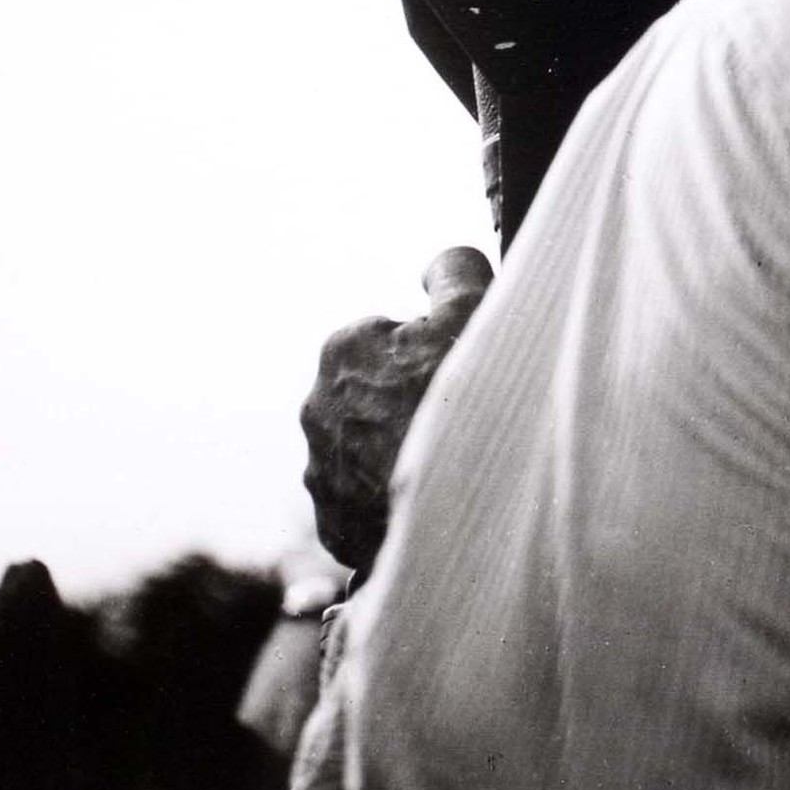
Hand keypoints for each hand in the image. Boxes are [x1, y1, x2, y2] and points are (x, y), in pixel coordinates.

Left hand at [300, 247, 493, 572]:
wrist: (456, 517)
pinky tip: (430, 501)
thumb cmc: (465, 403)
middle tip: (459, 421)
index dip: (436, 351)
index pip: (396, 337)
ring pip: (370, 447)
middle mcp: (317, 407)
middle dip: (411, 401)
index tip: (459, 373)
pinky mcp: (333, 524)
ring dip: (400, 451)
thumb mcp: (472, 309)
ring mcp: (322, 471)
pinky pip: (367, 501)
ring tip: (448, 466)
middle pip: (380, 393)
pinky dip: (393, 500)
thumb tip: (436, 266)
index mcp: (343, 348)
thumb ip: (452, 271)